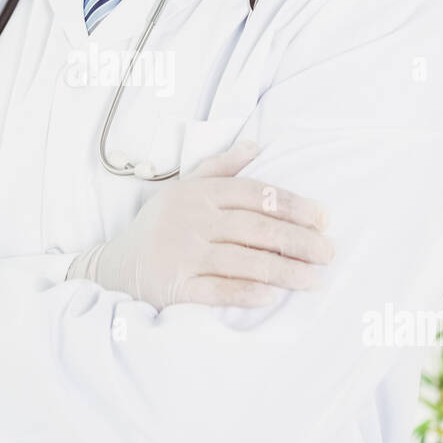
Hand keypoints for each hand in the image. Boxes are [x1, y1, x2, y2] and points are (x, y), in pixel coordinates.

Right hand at [67, 141, 333, 309]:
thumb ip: (219, 168)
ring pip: (244, 261)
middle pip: (257, 228)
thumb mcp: (183, 188)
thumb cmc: (159, 226)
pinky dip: (245, 292)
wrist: (113, 266)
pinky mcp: (174, 286)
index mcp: (199, 193)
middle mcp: (192, 220)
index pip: (256, 194)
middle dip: (299, 240)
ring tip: (314, 280)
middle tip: (329, 252)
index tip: (323, 218)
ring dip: (284, 271)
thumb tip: (255, 145)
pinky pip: (216, 289)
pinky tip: (271, 297)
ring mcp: (182, 253)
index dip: (293, 205)